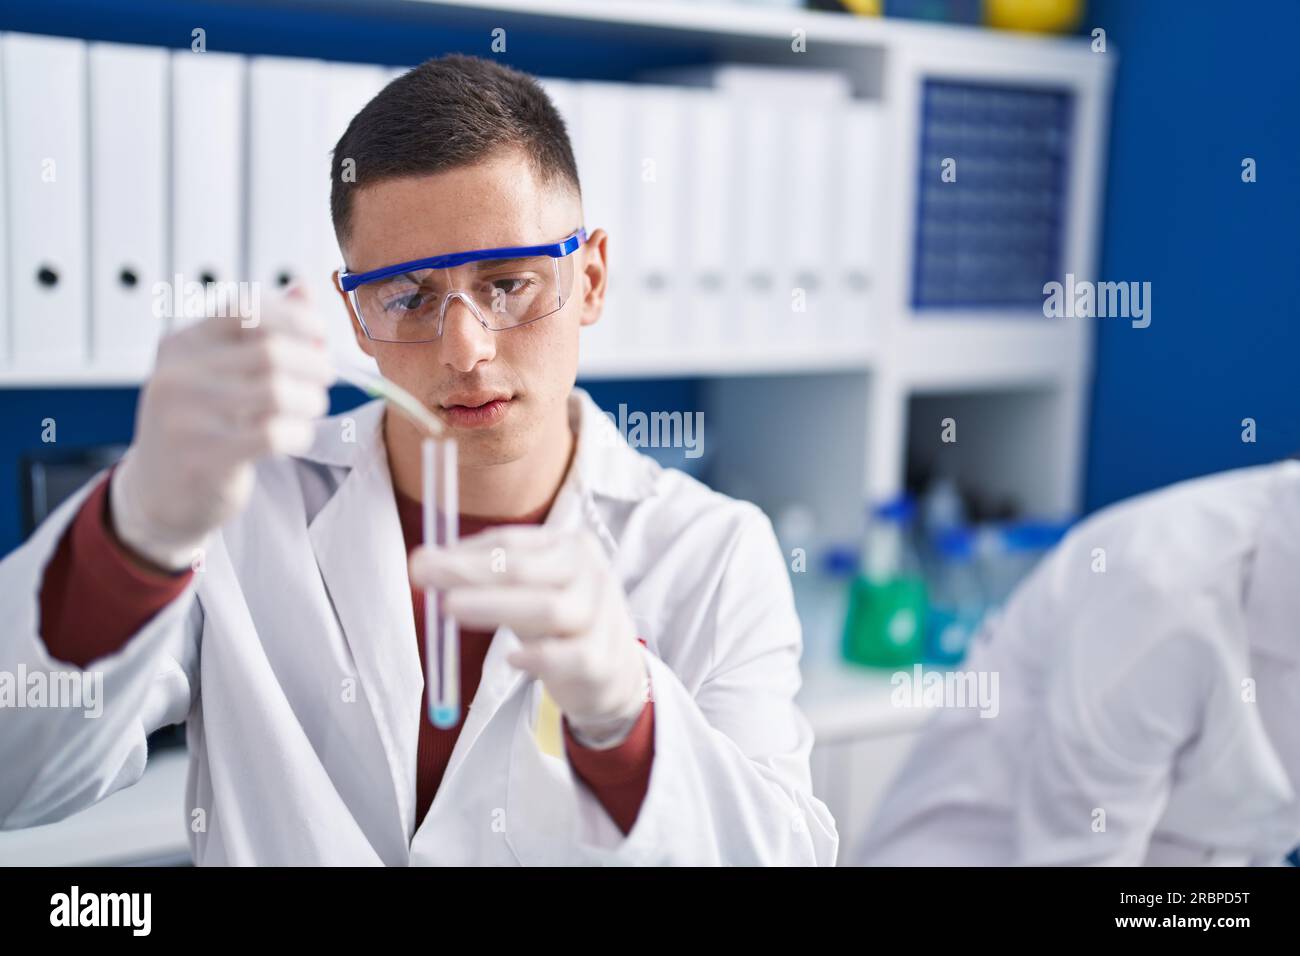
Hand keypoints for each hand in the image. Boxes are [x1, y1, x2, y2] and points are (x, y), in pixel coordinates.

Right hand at [110, 286, 332, 571]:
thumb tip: (304, 290)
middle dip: (313, 364)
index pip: (245, 309)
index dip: (295, 318)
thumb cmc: (201, 427)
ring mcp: (187, 418)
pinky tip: (295, 436)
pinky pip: (273, 434)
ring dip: (310, 401)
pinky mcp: (204, 458)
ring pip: (277, 392)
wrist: (157, 495)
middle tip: (324, 380)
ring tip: (310, 409)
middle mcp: (178, 376)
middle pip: (271, 351)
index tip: (319, 336)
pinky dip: (299, 433)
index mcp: (183, 345)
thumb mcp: (218, 372)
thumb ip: (260, 331)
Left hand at [409, 527, 648, 740]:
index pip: (511, 544)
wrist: (614, 670)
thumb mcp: (528, 591)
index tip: (421, 563)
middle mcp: (591, 574)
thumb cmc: (560, 624)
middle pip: (525, 570)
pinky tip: (513, 660)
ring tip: (452, 609)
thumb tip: (423, 561)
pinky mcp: (604, 659)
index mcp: (571, 547)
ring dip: (495, 607)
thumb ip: (484, 576)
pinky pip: (571, 656)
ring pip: (549, 609)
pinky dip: (540, 657)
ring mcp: (603, 616)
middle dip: (470, 573)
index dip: (463, 553)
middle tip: (425, 578)